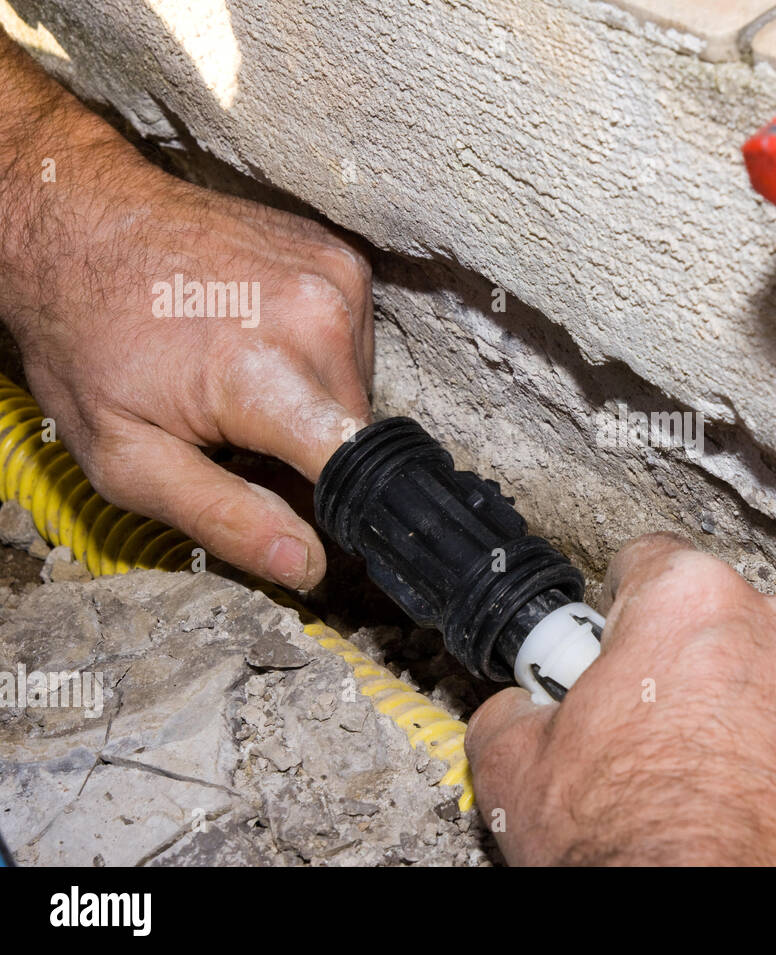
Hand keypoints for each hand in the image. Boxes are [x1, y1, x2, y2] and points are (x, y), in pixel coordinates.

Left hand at [0, 36, 371, 588]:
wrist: (74, 223)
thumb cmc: (85, 341)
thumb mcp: (127, 459)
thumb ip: (224, 518)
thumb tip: (307, 566)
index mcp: (266, 375)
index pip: (357, 471)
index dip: (334, 506)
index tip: (294, 503)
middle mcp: (319, 318)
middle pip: (355, 431)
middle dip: (307, 449)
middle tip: (234, 428)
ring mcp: (337, 278)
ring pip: (357, 386)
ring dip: (311, 399)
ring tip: (238, 371)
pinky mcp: (342, 257)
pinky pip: (353, 337)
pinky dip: (314, 351)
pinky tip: (256, 333)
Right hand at [465, 533, 775, 865]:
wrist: (731, 933)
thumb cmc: (639, 859)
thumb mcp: (520, 778)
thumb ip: (518, 710)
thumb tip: (521, 707)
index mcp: (688, 605)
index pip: (653, 567)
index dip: (632, 614)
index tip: (630, 652)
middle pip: (737, 621)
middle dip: (711, 668)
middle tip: (683, 739)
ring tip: (753, 782)